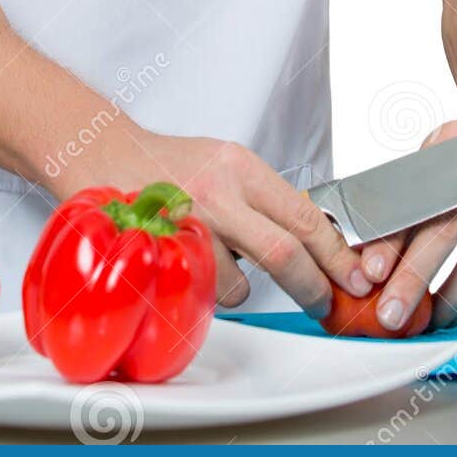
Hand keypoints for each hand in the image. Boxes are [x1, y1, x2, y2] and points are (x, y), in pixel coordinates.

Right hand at [131, 130, 373, 316]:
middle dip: (313, 287)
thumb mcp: (225, 162)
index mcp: (240, 167)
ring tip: (218, 264)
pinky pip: (201, 292)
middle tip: (323, 302)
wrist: (102, 154)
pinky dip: (205, 290)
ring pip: (240, 284)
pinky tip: (189, 264)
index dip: (337, 253)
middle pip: (284, 253)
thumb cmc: (167, 163)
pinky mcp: (161, 253)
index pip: (304, 215)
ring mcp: (186, 224)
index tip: (355, 276)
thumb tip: (313, 239)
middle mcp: (217, 192)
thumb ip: (263, 198)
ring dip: (241, 289)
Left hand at [354, 115, 456, 332]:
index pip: (415, 204)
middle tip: (389, 318)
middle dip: (413, 285)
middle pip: (446, 241)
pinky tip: (454, 311)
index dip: (391, 243)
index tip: (370, 274)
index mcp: (454, 151)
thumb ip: (400, 203)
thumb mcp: (427, 161)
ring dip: (447, 306)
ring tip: (421, 322)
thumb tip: (365, 258)